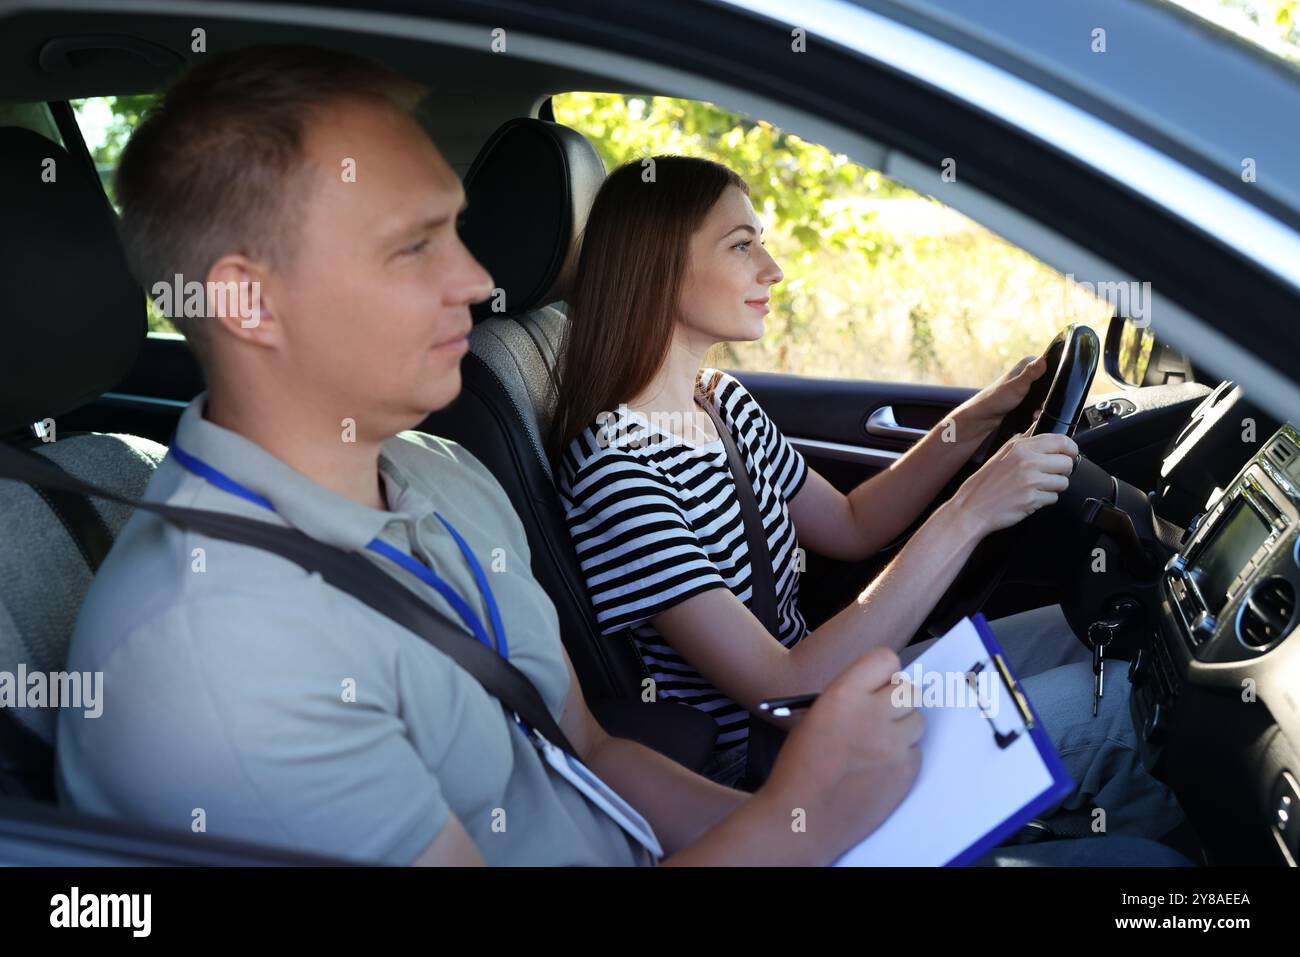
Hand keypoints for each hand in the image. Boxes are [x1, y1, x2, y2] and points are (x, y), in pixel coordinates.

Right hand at [759, 647, 922, 860]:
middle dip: (895, 700)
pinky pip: (916, 751)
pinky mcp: (906, 773)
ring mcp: (893, 746)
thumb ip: (850, 695)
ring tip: (875, 745)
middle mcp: (872, 715)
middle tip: (880, 714)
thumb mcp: (815, 715)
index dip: (883, 672)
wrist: (801, 818)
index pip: (886, 659)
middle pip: (909, 689)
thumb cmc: (801, 768)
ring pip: (917, 720)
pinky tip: (877, 768)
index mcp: (843, 695)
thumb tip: (881, 689)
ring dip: (901, 728)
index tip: (880, 682)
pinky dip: (902, 756)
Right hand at [949, 431, 1078, 536]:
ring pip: (1063, 482)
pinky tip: (1030, 498)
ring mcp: (1031, 481)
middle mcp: (1028, 461)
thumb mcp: (1001, 453)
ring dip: (1054, 487)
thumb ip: (1022, 441)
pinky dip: (1045, 500)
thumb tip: (1039, 430)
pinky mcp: (1032, 499)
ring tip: (1036, 488)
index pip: (1062, 441)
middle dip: (1062, 471)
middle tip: (1050, 475)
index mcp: (1021, 447)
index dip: (1070, 449)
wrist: (972, 507)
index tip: (1069, 454)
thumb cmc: (985, 483)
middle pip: (1067, 463)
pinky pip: (1053, 498)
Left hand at [956, 354, 1048, 436]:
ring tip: (1037, 413)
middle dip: (1050, 395)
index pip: (1052, 365)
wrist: (983, 418)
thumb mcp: (1016, 386)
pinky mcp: (1028, 400)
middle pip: (1051, 382)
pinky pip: (1040, 404)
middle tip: (1042, 405)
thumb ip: (1030, 374)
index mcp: (1028, 364)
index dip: (1057, 378)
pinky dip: (1039, 411)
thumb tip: (1044, 359)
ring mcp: (1029, 388)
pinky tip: (1035, 417)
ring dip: (1044, 405)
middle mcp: (1029, 374)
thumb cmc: (995, 399)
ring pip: (1047, 395)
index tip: (1054, 390)